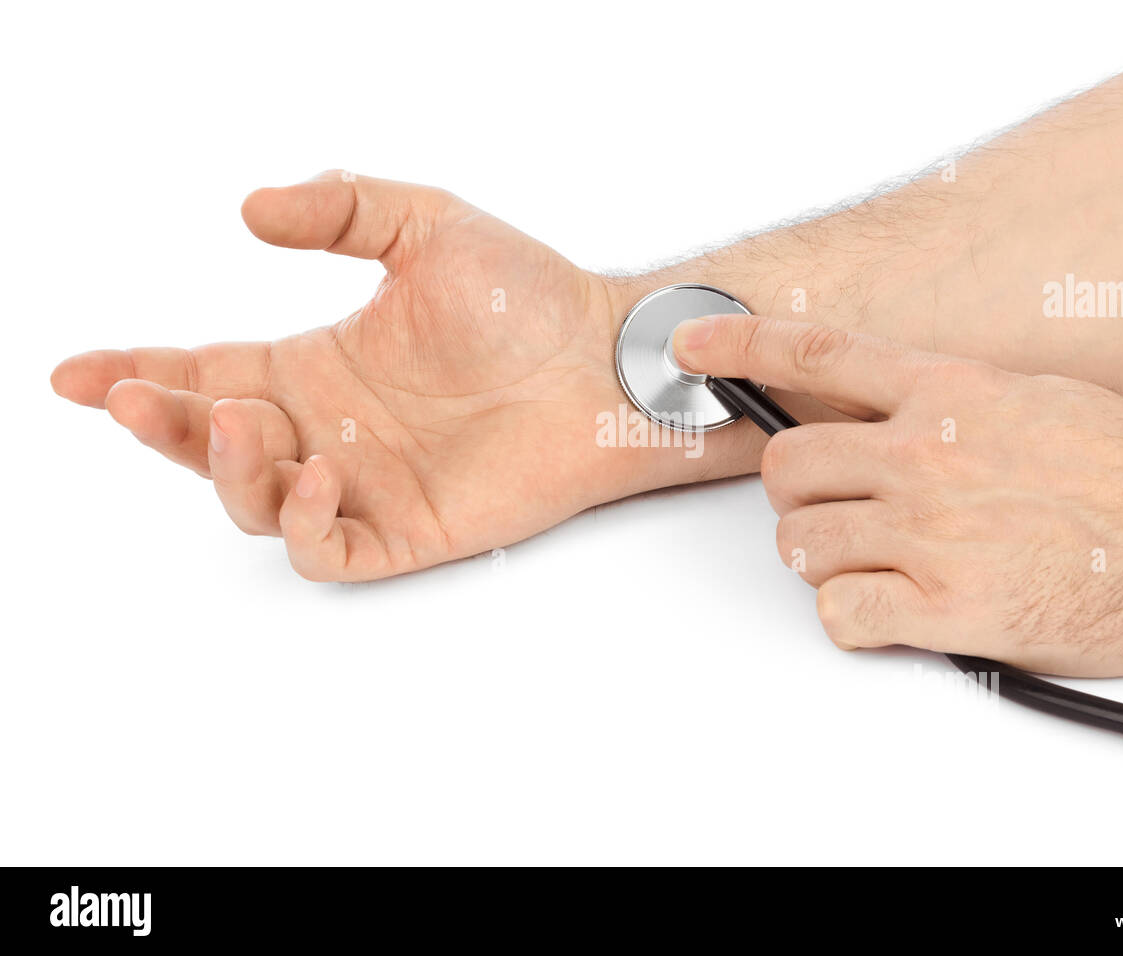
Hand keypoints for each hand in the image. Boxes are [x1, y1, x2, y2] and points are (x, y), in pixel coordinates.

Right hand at [51, 171, 734, 580]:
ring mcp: (368, 484)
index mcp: (321, 366)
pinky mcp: (410, 530)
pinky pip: (330, 549)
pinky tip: (321, 471)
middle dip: (161, 425)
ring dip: (226, 469)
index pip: (208, 372)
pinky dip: (304, 522)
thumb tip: (250, 209)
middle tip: (128, 397)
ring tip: (235, 418)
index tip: (76, 371)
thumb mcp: (423, 224)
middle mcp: (332, 429)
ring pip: (258, 503)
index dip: (139, 371)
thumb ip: (340, 209)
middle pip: (213, 443)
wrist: (604, 359)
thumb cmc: (528, 296)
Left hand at [672, 315, 1122, 676]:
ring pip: (801, 546)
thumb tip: (893, 410)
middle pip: (787, 468)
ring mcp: (933, 534)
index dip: (738, 341)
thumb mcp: (1040, 400)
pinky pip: (840, 614)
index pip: (817, 352)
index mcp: (952, 394)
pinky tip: (897, 610)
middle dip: (798, 495)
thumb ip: (953, 402)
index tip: (688, 341)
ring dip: (825, 559)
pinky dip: (854, 617)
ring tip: (882, 565)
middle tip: (834, 510)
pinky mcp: (947, 610)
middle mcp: (929, 456)